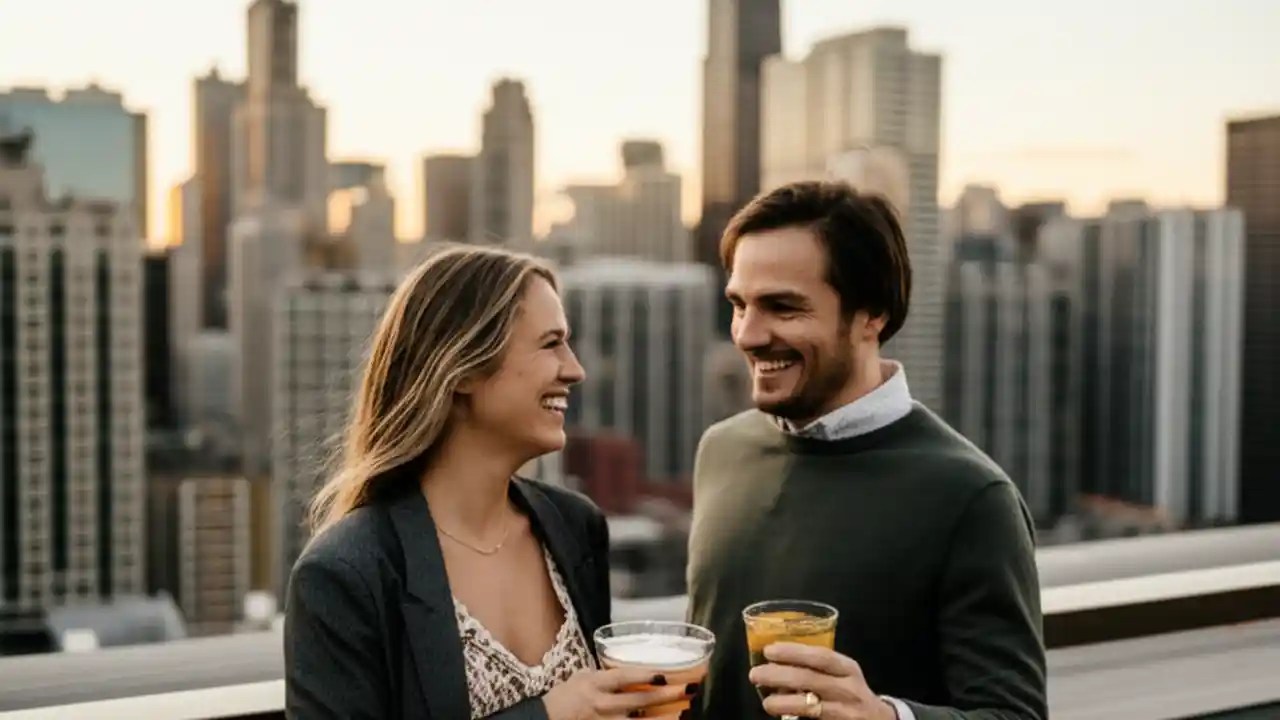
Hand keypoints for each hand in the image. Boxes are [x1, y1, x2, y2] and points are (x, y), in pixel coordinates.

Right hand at [542, 666, 694, 719]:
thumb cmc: (564, 697)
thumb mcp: (581, 677)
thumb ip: (605, 675)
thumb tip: (630, 670)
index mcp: (595, 684)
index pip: (623, 678)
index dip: (643, 676)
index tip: (663, 674)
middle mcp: (602, 705)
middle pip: (639, 702)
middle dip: (667, 696)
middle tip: (689, 689)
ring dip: (663, 719)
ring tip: (684, 712)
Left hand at [748, 643, 896, 719]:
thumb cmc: (852, 692)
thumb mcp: (844, 674)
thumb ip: (819, 667)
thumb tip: (776, 661)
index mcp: (848, 668)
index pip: (820, 656)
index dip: (793, 652)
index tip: (769, 651)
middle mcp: (848, 689)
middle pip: (810, 680)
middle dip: (779, 676)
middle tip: (755, 674)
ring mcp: (845, 712)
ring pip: (810, 706)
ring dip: (784, 703)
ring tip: (766, 701)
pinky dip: (795, 718)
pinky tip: (782, 717)